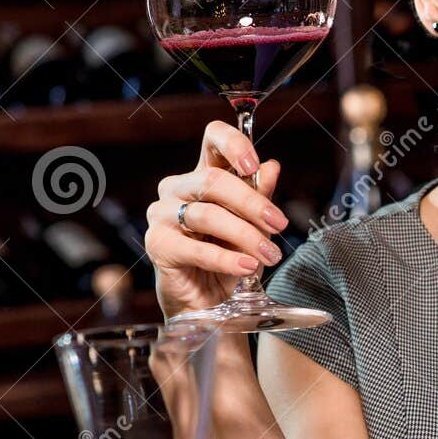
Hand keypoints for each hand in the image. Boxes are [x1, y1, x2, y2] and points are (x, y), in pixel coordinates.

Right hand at [145, 120, 288, 320]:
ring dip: (245, 236)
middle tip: (279, 224)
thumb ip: (260, 197)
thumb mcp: (255, 226)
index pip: (212, 138)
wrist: (208, 300)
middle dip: (252, 203)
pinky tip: (247, 267)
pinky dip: (226, 259)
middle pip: (214, 181)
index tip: (255, 165)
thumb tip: (272, 167)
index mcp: (203, 174)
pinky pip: (196, 249)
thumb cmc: (230, 257)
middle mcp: (178, 188)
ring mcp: (163, 214)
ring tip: (270, 255)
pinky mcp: (158, 244)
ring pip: (207, 215)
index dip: (234, 144)